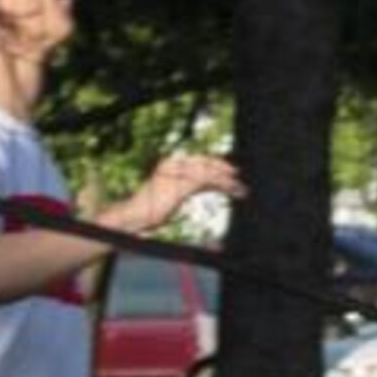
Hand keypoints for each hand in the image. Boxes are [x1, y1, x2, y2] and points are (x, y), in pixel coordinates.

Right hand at [116, 152, 244, 237]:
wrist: (135, 215)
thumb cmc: (150, 209)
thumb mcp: (172, 193)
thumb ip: (188, 186)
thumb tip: (206, 184)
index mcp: (170, 162)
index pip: (199, 160)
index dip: (216, 164)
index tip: (230, 171)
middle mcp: (174, 163)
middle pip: (206, 163)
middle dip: (224, 169)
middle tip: (238, 177)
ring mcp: (177, 172)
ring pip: (209, 172)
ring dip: (227, 180)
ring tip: (240, 188)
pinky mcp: (181, 184)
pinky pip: (207, 182)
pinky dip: (222, 185)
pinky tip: (232, 190)